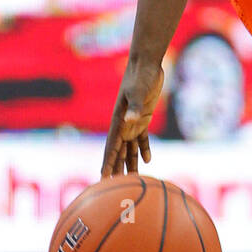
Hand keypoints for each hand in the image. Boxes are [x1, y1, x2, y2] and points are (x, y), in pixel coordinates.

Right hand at [101, 58, 164, 176]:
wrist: (147, 63)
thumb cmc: (141, 76)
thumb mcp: (139, 91)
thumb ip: (134, 107)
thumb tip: (130, 120)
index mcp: (119, 121)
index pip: (111, 147)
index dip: (108, 163)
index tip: (103, 178)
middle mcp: (123, 124)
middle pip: (118, 151)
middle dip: (115, 168)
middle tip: (112, 187)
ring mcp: (133, 121)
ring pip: (130, 147)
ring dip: (130, 163)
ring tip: (131, 181)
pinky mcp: (143, 117)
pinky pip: (142, 138)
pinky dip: (144, 149)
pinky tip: (147, 160)